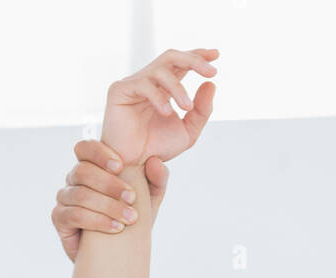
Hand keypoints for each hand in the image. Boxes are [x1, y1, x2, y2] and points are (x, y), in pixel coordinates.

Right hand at [52, 141, 170, 262]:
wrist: (119, 255)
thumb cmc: (131, 221)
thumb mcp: (149, 201)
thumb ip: (156, 181)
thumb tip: (156, 162)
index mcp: (92, 167)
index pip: (85, 148)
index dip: (99, 153)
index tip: (120, 166)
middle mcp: (74, 179)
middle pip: (83, 171)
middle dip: (109, 184)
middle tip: (132, 198)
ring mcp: (65, 198)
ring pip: (80, 194)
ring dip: (108, 206)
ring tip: (130, 219)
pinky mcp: (60, 218)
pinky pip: (74, 215)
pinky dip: (97, 221)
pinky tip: (116, 228)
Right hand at [100, 47, 217, 168]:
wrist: (135, 165)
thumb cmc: (158, 147)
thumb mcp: (188, 131)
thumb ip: (201, 110)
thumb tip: (211, 84)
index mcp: (164, 87)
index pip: (181, 63)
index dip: (197, 56)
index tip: (216, 55)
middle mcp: (149, 81)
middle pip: (171, 57)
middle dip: (193, 60)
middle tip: (211, 71)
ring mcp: (134, 83)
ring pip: (160, 70)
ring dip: (178, 87)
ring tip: (188, 106)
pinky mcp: (119, 90)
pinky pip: (142, 84)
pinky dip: (158, 97)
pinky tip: (167, 112)